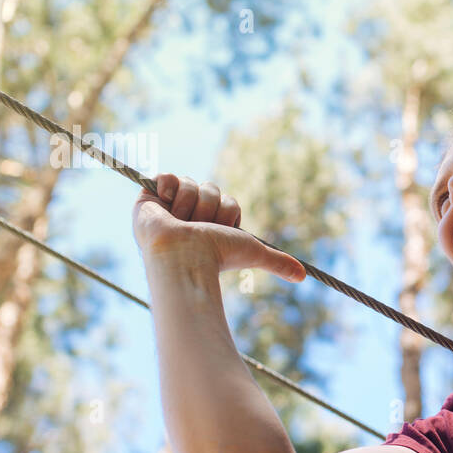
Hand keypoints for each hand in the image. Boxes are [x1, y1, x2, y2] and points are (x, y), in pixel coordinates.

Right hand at [132, 173, 304, 281]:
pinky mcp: (148, 198)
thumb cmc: (215, 256)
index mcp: (211, 224)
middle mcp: (190, 214)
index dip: (227, 213)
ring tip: (180, 224)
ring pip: (192, 183)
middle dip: (210, 208)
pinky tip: (166, 207)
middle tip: (198, 228)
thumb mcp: (251, 253)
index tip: (218, 232)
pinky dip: (167, 189)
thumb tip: (303, 275)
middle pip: (211, 188)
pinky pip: (166, 176)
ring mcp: (168, 206)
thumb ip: (276, 262)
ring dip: (191, 204)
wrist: (182, 255)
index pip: (228, 201)